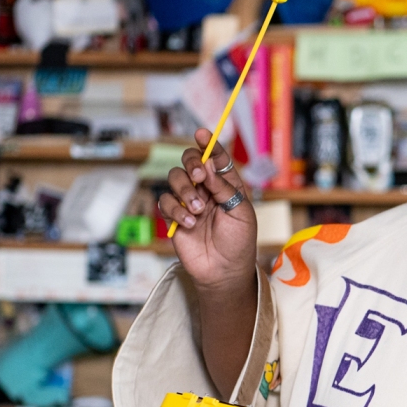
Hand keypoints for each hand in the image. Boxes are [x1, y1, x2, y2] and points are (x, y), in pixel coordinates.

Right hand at [159, 128, 257, 294]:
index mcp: (227, 184)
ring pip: (175, 178)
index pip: (216, 158)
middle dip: (192, 163)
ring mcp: (189, 201)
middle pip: (190, 161)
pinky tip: (189, 223)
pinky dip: (175, 209)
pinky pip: (165, 202)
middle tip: (199, 177)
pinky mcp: (174, 216)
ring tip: (197, 210)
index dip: (209, 144)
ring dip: (184, 190)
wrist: (225, 271)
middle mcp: (206, 188)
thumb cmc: (239, 242)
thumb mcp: (241, 212)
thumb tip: (207, 165)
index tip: (202, 134)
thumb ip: (224, 187)